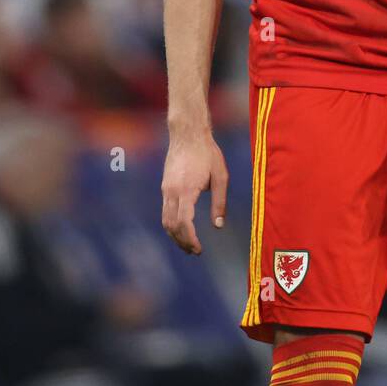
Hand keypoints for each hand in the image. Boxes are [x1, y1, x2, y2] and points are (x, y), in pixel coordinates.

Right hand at [161, 130, 227, 253]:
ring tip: (188, 244)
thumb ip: (219, 202)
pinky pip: (165, 211)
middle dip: (182, 242)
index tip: (199, 249)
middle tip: (195, 251)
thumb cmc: (208, 153)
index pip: (184, 223)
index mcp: (186, 190)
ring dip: (175, 235)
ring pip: (165, 220)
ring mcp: (166, 189)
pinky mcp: (165, 186)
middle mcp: (172, 192)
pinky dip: (172, 224)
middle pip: (172, 225)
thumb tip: (218, 226)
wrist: (188, 134)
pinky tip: (182, 228)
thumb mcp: (221, 177)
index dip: (190, 240)